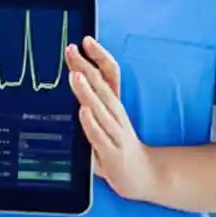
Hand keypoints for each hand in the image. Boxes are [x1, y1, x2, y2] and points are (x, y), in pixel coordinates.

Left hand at [66, 37, 160, 201]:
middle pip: (102, 87)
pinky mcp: (111, 154)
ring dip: (87, 92)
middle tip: (72, 50)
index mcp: (113, 104)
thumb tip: (73, 72)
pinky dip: (91, 123)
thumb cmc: (117, 143)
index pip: (110, 75)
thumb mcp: (105, 118)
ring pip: (100, 110)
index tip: (86, 40)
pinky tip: (83, 111)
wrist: (143, 176)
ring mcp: (115, 134)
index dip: (99, 57)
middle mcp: (116, 115)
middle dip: (86, 67)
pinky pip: (99, 136)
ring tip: (75, 76)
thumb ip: (91, 99)